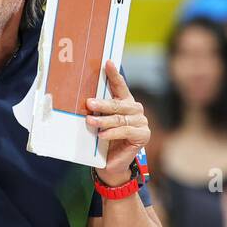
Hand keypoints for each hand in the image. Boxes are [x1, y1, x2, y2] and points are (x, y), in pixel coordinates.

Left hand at [87, 60, 150, 186]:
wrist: (110, 164)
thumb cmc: (102, 141)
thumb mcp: (98, 123)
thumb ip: (96, 111)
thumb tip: (82, 100)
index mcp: (125, 102)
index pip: (120, 86)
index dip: (114, 74)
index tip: (107, 62)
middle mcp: (136, 109)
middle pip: (118, 104)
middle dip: (103, 103)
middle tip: (89, 103)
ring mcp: (141, 122)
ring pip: (120, 118)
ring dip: (104, 120)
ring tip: (90, 121)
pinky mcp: (143, 135)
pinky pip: (126, 131)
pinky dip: (112, 133)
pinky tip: (102, 135)